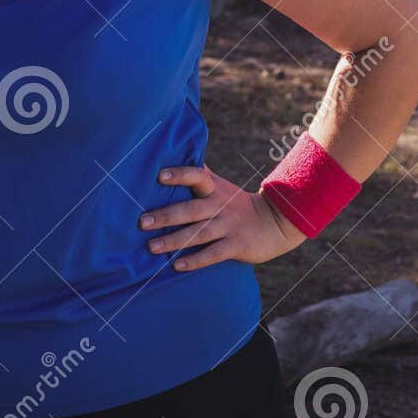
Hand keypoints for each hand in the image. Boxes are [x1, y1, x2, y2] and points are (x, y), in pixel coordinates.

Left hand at [138, 164, 307, 271]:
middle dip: (165, 215)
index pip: (197, 176)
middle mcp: (219, 205)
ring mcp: (228, 226)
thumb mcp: (220, 186)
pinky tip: (177, 265)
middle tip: (142, 222)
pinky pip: (213, 254)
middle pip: (190, 209)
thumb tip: (176, 152)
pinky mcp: (236, 246)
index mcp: (214, 189)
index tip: (159, 176)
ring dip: (174, 240)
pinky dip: (195, 260)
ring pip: (198, 233)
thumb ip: (200, 174)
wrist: (275, 223)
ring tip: (151, 247)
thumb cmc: (237, 204)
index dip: (179, 174)